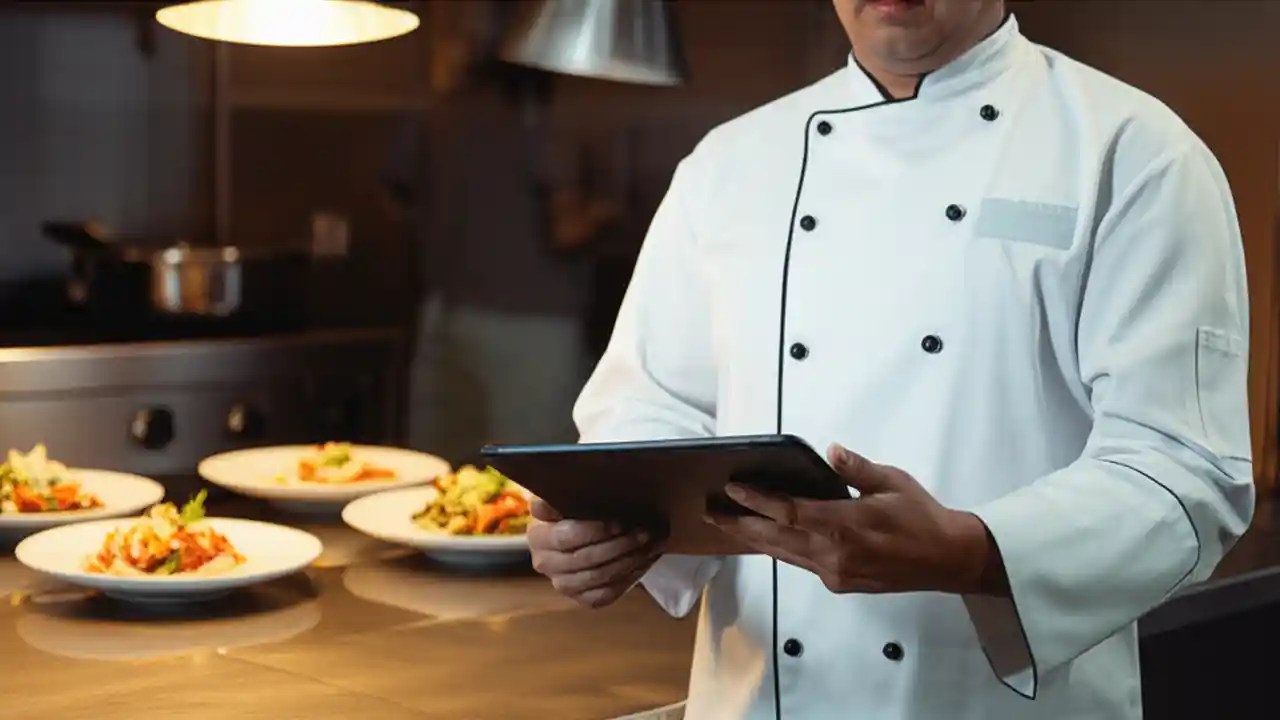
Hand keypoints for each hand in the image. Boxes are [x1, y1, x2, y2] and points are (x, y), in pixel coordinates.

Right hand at [528, 499, 664, 607]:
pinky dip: (627, 579)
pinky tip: (642, 563)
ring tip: (648, 546)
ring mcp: (563, 584)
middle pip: (586, 558)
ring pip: (598, 577)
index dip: (595, 531)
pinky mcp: (580, 598)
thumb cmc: (573, 512)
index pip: (566, 536)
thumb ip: (557, 500)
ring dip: (627, 561)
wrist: (578, 536)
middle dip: (619, 545)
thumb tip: (546, 503)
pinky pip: (605, 595)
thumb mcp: (564, 499)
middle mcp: (545, 564)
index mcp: (539, 536)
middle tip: (644, 533)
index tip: (620, 523)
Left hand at [706, 444, 1008, 595]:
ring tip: (727, 524)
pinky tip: (767, 538)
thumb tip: (831, 451)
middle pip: (774, 538)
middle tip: (710, 511)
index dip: (757, 501)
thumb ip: (856, 469)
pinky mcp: (840, 583)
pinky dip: (780, 549)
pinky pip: (801, 563)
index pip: (788, 512)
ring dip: (754, 538)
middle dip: (739, 524)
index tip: (732, 489)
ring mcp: (835, 572)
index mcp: (845, 525)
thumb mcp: (892, 482)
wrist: (947, 560)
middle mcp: (834, 553)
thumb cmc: (922, 516)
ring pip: (784, 554)